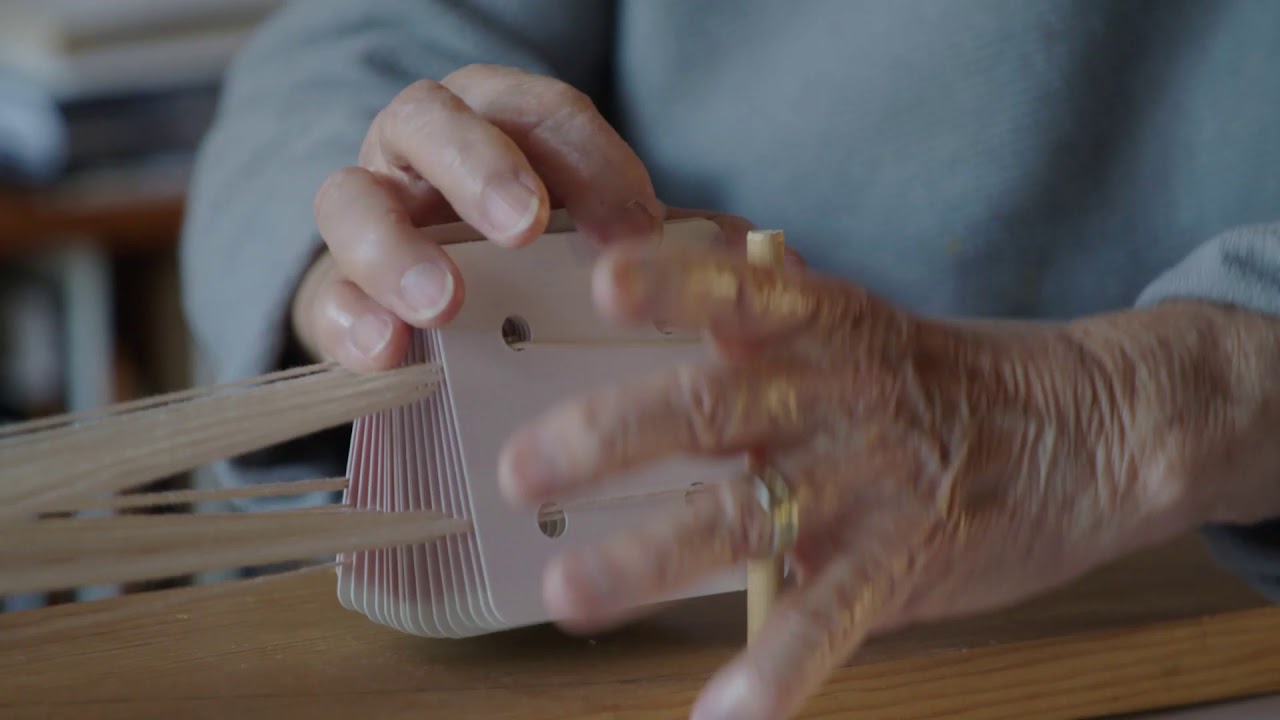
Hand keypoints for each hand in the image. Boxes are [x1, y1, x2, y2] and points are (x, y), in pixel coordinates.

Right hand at [294, 64, 679, 370]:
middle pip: (433, 123)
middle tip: (525, 227)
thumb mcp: (591, 232)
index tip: (637, 229)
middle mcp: (423, 151)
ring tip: (444, 303)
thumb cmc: (532, 259)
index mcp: (499, 122)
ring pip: (352, 198)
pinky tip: (386, 353)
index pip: (543, 114)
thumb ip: (647, 234)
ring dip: (397, 248)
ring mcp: (370, 215)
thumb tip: (743, 248)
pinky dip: (350, 321)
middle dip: (481, 168)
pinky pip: (323, 294)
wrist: (439, 307)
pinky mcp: (333, 289)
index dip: (590, 162)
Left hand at [494, 243, 1265, 719]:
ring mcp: (863, 484)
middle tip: (524, 467)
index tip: (604, 279)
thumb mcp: (852, 324)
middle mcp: (830, 399)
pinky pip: (828, 622)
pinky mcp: (900, 563)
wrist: (1084, 430)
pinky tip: (720, 718)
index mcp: (816, 327)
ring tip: (571, 591)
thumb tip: (648, 293)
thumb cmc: (939, 377)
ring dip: (649, 558)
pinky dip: (772, 673)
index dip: (672, 284)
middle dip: (612, 436)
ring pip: (744, 519)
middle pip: (711, 409)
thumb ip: (758, 323)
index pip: (736, 292)